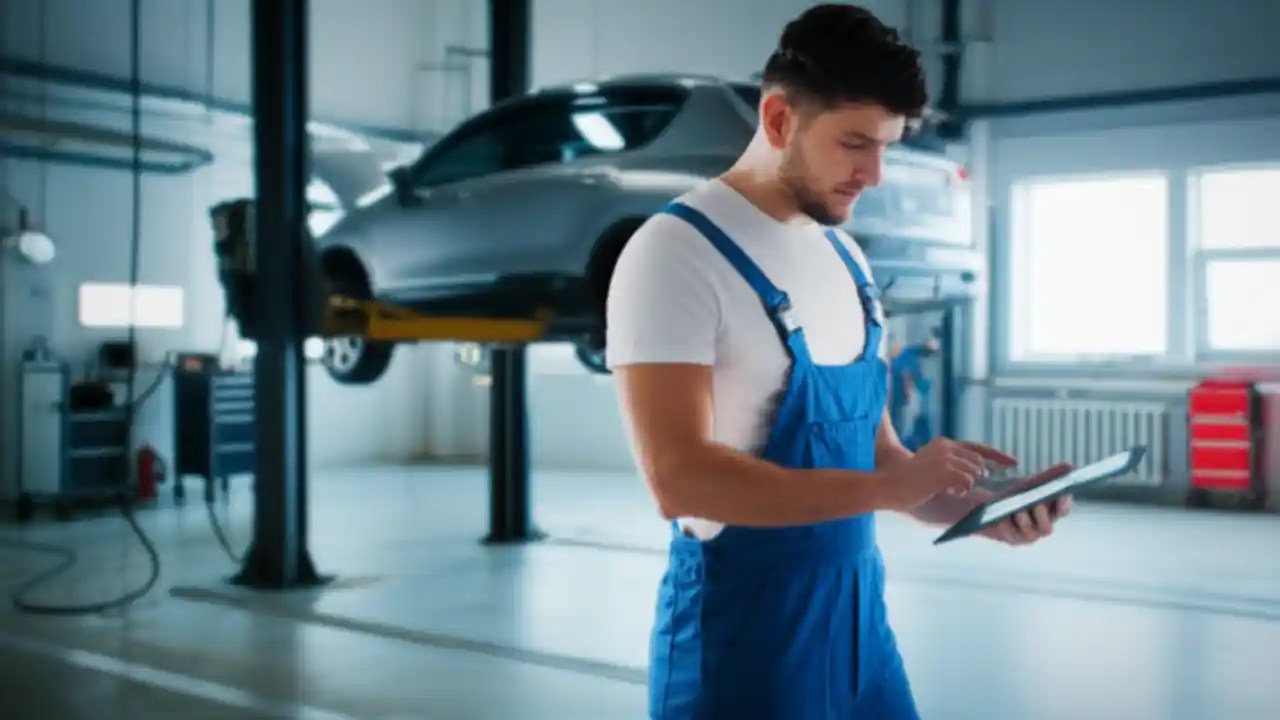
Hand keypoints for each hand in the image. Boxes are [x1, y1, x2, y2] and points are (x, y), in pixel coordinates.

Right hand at [878, 438, 1016, 511]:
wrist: (888, 485)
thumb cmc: (908, 483)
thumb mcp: (931, 467)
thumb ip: (952, 465)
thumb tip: (979, 472)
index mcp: (943, 443)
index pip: (977, 447)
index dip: (998, 455)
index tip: (1014, 462)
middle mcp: (946, 447)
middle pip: (979, 463)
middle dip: (976, 478)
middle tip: (960, 487)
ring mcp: (946, 458)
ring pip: (974, 473)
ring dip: (965, 485)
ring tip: (946, 489)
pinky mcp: (945, 471)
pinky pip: (966, 483)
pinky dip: (960, 491)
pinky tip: (945, 491)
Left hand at [978, 462, 1074, 545]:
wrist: (996, 506)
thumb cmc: (1017, 493)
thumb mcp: (1030, 484)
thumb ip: (1047, 476)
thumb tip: (1066, 464)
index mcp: (1052, 512)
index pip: (1063, 510)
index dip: (1064, 504)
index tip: (1061, 494)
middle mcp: (1043, 527)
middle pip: (1047, 527)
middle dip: (1042, 516)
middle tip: (1038, 504)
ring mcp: (1029, 536)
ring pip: (1030, 533)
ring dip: (1024, 521)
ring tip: (1018, 511)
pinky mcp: (1013, 539)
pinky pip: (1011, 536)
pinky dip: (1007, 527)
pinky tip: (1002, 520)